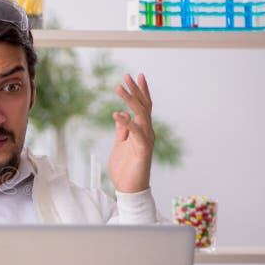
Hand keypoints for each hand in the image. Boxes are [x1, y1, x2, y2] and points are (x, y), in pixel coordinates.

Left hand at [108, 73, 154, 192]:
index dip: (139, 91)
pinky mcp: (142, 149)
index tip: (134, 77)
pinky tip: (116, 114)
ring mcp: (146, 140)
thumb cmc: (125, 168)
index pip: (142, 107)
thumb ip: (122, 130)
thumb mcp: (120, 144)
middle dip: (136, 90)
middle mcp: (147, 132)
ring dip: (130, 100)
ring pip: (141, 115)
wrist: (129, 188)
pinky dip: (126, 122)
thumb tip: (121, 115)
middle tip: (127, 75)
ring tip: (119, 88)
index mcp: (142, 130)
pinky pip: (135, 132)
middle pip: (144, 106)